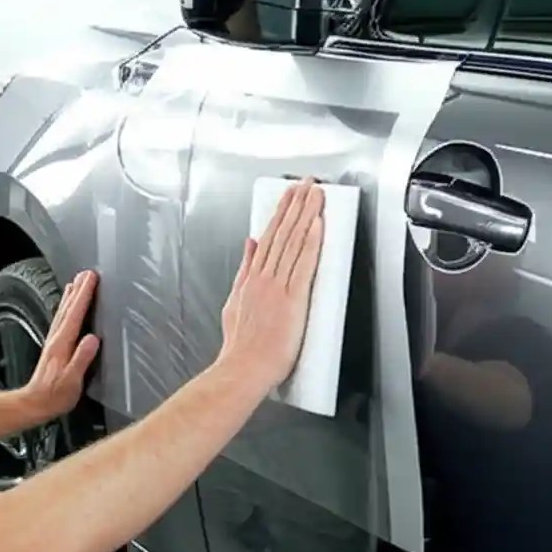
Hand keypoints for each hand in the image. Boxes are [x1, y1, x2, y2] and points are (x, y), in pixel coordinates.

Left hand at [24, 270, 100, 418]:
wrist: (35, 404)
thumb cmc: (55, 395)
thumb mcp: (72, 381)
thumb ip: (82, 358)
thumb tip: (93, 339)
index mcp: (62, 344)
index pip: (75, 314)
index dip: (84, 295)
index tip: (92, 278)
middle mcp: (56, 339)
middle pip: (68, 308)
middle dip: (78, 290)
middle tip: (87, 273)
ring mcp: (54, 342)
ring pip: (63, 312)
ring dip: (71, 296)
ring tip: (77, 282)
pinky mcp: (54, 348)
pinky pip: (61, 321)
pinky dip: (66, 309)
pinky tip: (69, 308)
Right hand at [216, 177, 324, 392]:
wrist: (243, 368)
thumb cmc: (241, 345)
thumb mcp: (234, 301)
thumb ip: (244, 271)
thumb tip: (249, 244)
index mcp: (251, 278)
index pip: (269, 236)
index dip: (281, 212)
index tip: (290, 194)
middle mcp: (263, 278)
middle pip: (281, 233)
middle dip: (295, 204)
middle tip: (307, 183)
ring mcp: (277, 287)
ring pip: (292, 243)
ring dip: (305, 215)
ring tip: (315, 194)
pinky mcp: (292, 300)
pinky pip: (303, 265)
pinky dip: (310, 243)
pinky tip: (317, 225)